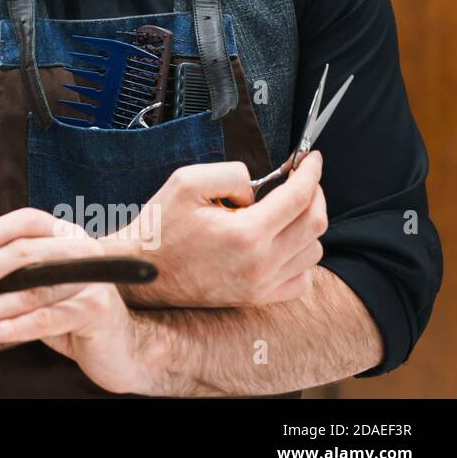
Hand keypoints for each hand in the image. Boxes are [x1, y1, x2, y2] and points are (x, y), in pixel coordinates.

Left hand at [0, 208, 158, 394]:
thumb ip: (17, 272)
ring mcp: (92, 279)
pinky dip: (12, 327)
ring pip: (30, 291)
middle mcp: (82, 250)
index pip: (28, 221)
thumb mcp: (44, 284)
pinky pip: (44, 319)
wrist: (119, 347)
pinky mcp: (95, 310)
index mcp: (66, 236)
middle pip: (25, 253)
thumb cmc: (71, 311)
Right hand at [101, 150, 326, 307]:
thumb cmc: (159, 229)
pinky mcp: (257, 298)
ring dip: (307, 225)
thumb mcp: (186, 181)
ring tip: (286, 211)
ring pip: (313, 251)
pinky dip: (301, 258)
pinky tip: (282, 243)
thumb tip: (256, 189)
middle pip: (315, 224)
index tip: (311, 159)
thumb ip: (230, 173)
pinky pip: (302, 280)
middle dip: (315, 194)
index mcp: (246, 234)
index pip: (299, 198)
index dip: (310, 173)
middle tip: (302, 179)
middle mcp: (261, 263)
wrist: (141, 270)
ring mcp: (261, 285)